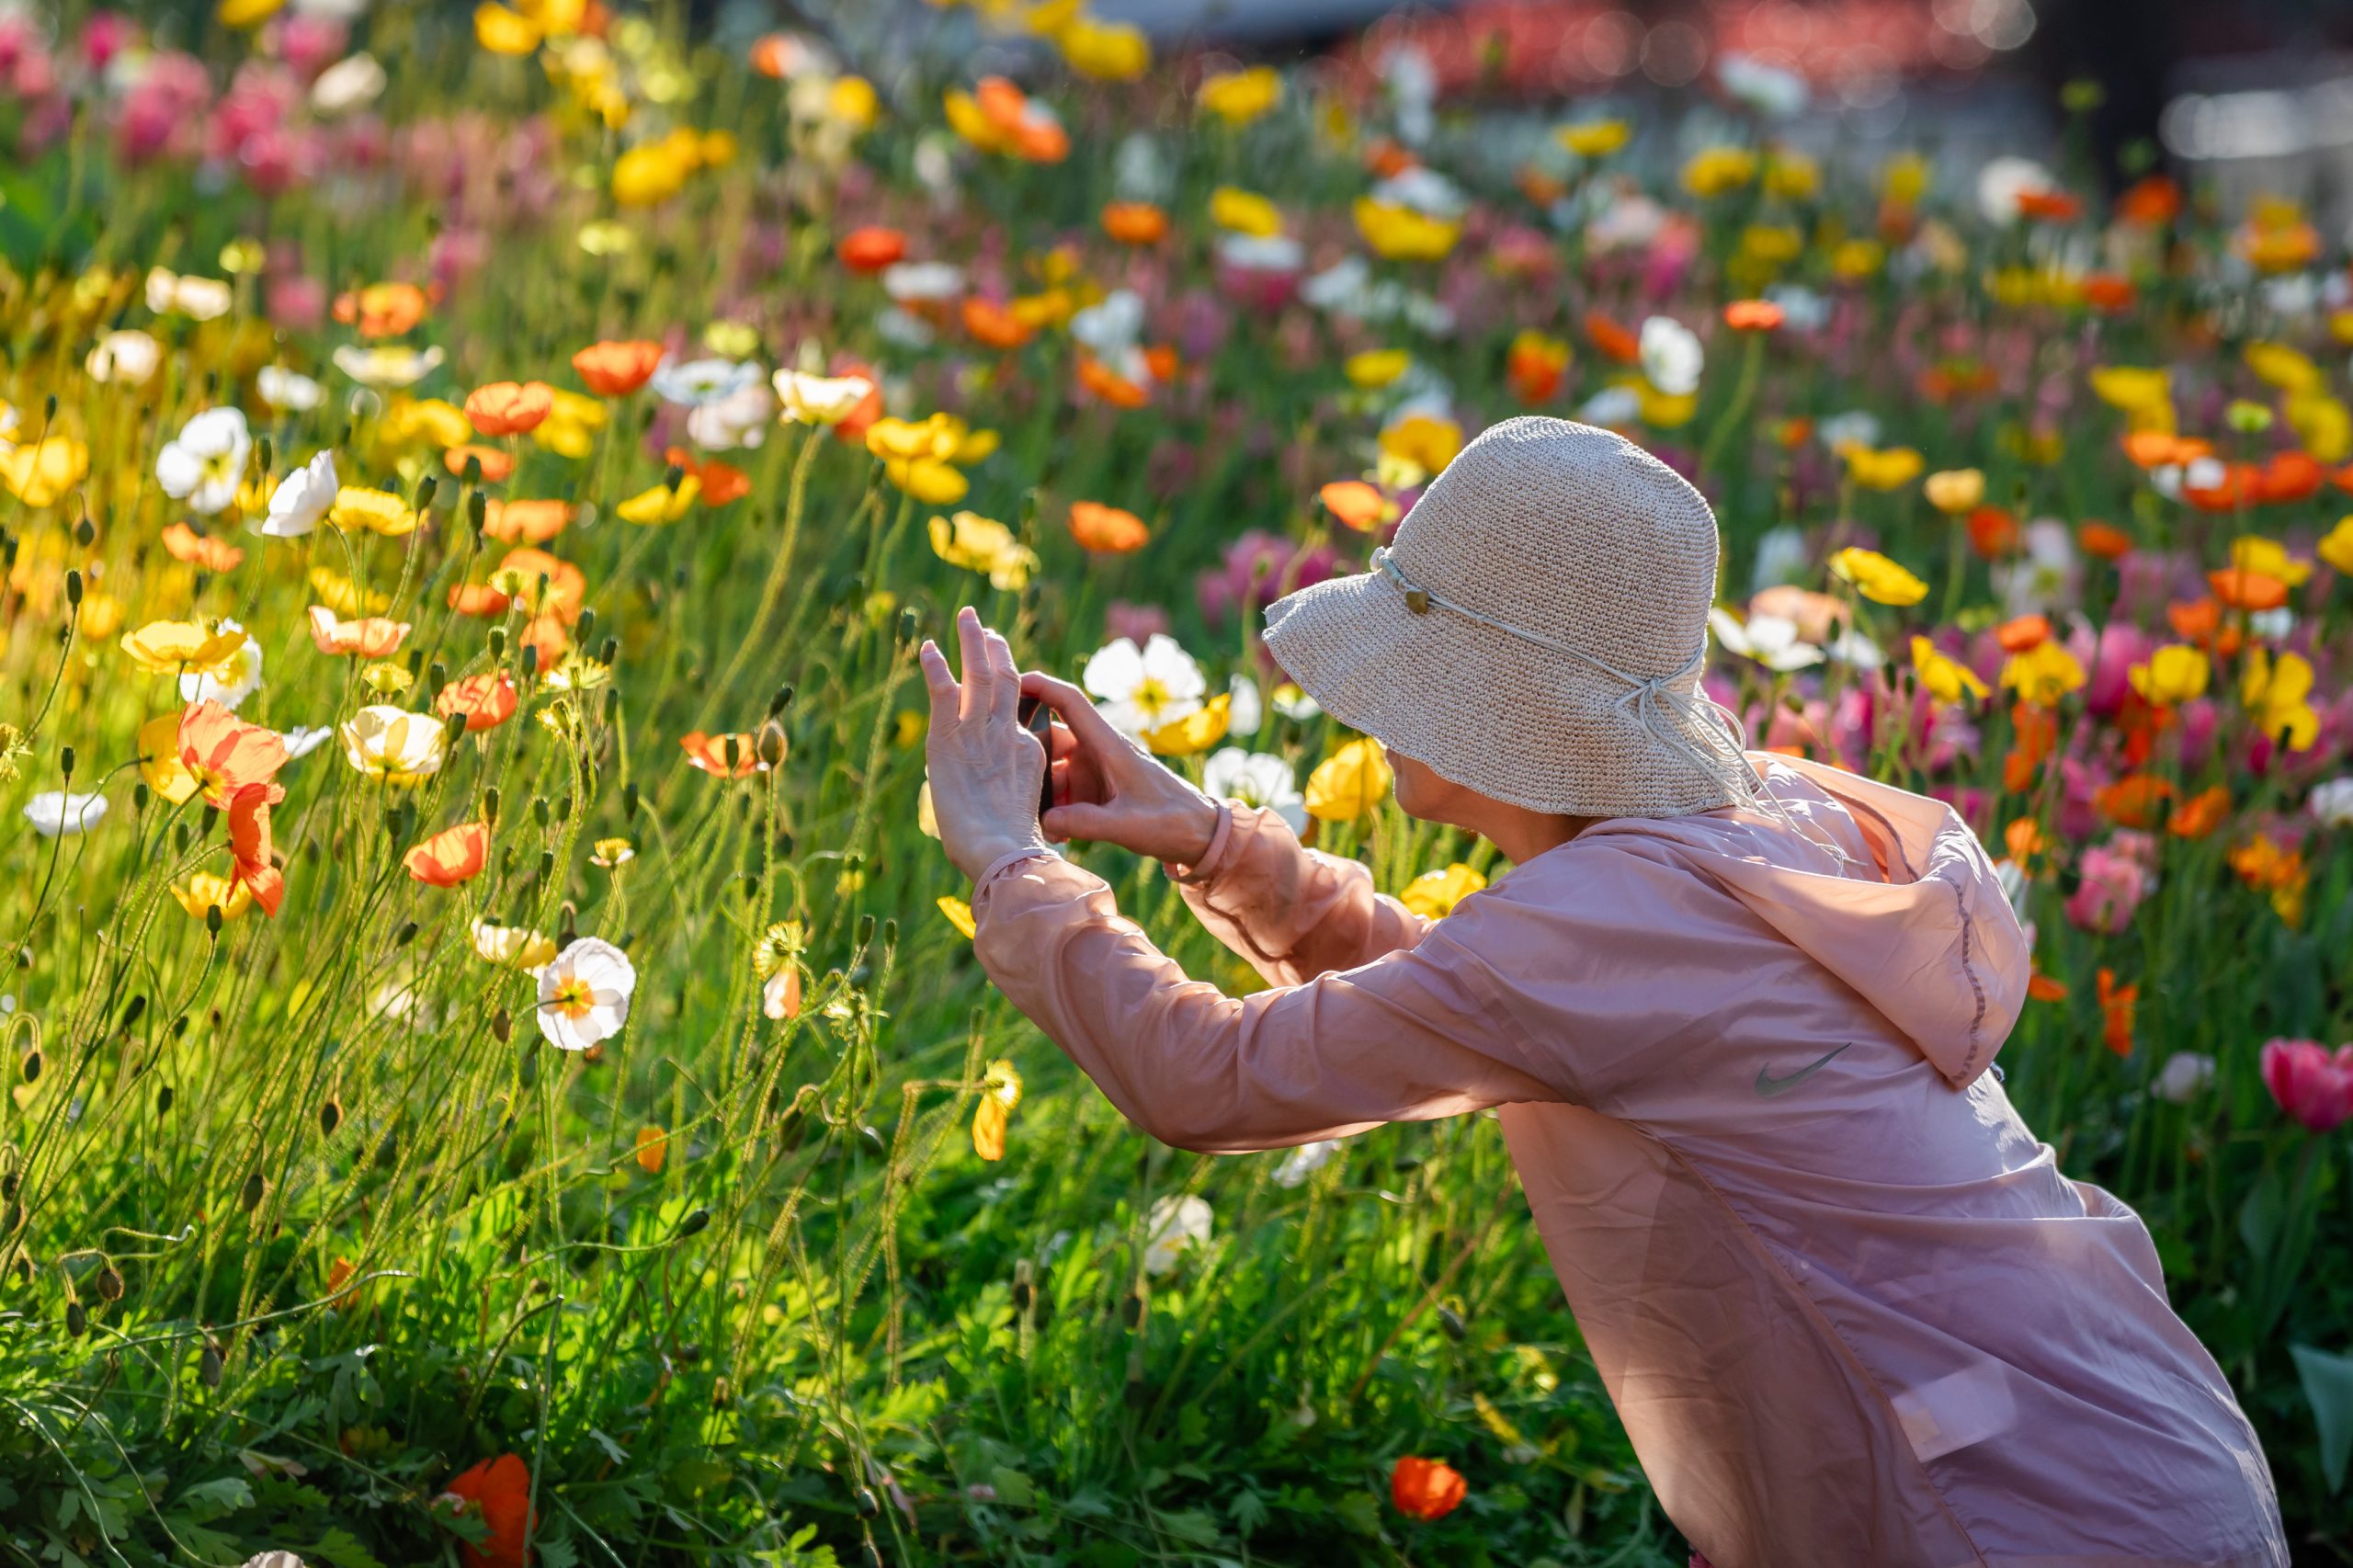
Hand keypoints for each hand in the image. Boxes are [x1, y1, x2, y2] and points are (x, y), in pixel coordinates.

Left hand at [919, 608, 1052, 881]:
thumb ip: (1016, 805)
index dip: (1010, 683)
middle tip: (987, 628)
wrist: (1003, 850)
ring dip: (971, 643)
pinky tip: (926, 647)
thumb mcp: (1021, 818)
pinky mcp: (949, 736)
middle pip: (1005, 680)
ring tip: (967, 616)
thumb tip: (1012, 820)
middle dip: (995, 650)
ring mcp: (979, 731)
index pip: (1016, 709)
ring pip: (978, 674)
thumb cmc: (1011, 850)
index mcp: (1026, 751)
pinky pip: (943, 690)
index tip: (1002, 664)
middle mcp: (1005, 733)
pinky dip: (935, 666)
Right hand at [1020, 670, 1220, 866]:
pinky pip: (1063, 794)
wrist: (1200, 837)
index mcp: (1109, 746)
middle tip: (1000, 773)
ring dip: (1038, 790)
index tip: (1010, 682)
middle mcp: (1099, 753)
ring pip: (1052, 770)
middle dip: (1026, 754)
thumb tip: (1046, 821)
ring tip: (1024, 813)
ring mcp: (1096, 773)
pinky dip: (1054, 809)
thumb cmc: (1173, 822)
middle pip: (1050, 739)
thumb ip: (1086, 823)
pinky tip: (1052, 832)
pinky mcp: (1096, 793)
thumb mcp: (1129, 825)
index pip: (1070, 702)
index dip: (1040, 686)